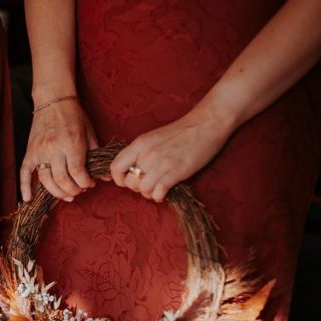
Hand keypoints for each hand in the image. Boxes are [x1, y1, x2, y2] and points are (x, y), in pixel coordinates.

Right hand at [20, 97, 97, 201]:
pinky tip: (28, 198)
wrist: (53, 101)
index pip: (78, 172)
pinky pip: (24, 173)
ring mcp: (39, 151)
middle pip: (62, 180)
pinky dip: (25, 187)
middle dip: (73, 190)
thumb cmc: (74, 116)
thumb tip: (105, 176)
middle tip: (79, 191)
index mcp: (72, 143)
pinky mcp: (29, 152)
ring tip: (66, 195)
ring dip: (57, 192)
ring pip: (46, 180)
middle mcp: (54, 149)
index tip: (90, 183)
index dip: (85, 183)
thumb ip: (96, 155)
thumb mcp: (89, 133)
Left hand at [110, 107, 232, 201]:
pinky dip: (159, 196)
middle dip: (136, 188)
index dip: (118, 178)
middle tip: (147, 184)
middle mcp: (147, 154)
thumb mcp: (153, 138)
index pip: (115, 166)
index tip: (126, 180)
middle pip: (129, 182)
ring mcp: (161, 164)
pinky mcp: (175, 172)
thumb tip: (132, 169)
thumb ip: (140, 152)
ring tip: (157, 188)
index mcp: (139, 144)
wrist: (205, 124)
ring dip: (149, 193)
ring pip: (143, 190)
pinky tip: (164, 191)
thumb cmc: (180, 132)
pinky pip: (158, 193)